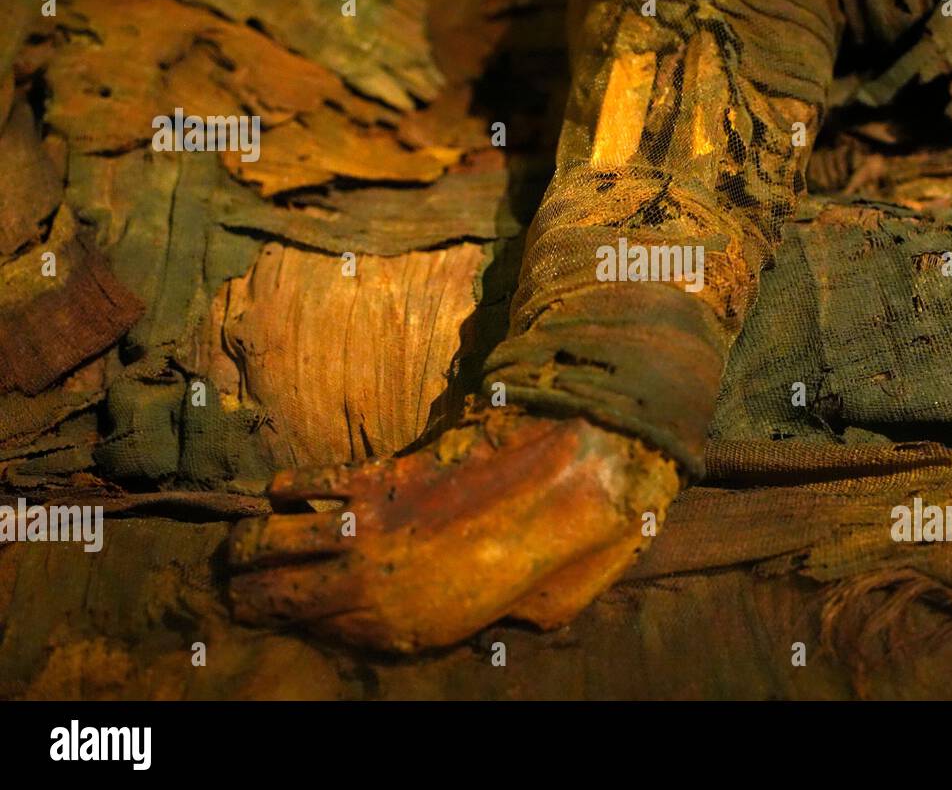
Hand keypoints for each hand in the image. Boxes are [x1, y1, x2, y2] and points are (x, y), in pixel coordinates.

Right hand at [226, 407, 677, 652]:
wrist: (556, 493)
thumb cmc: (536, 564)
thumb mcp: (483, 622)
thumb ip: (428, 622)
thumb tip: (390, 618)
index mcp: (396, 631)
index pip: (312, 634)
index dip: (286, 623)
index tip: (267, 614)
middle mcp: (366, 589)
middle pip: (273, 598)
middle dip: (245, 593)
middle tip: (232, 584)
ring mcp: (363, 533)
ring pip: (270, 543)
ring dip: (248, 545)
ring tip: (239, 544)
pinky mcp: (371, 482)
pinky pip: (306, 486)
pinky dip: (286, 488)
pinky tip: (281, 491)